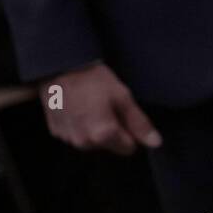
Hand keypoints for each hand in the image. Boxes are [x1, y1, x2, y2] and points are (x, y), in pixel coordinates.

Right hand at [38, 63, 162, 155]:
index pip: (129, 148)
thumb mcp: (122, 96)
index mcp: (103, 135)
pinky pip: (74, 135)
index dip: (129, 131)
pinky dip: (77, 125)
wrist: (57, 64)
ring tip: (88, 104)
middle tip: (104, 105)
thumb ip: (139, 123)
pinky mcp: (57, 132)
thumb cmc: (91, 78)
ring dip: (93, 128)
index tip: (122, 113)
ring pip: (91, 142)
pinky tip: (75, 107)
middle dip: (110, 131)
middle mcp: (85, 142)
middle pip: (109, 146)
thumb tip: (155, 143)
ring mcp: (69, 138)